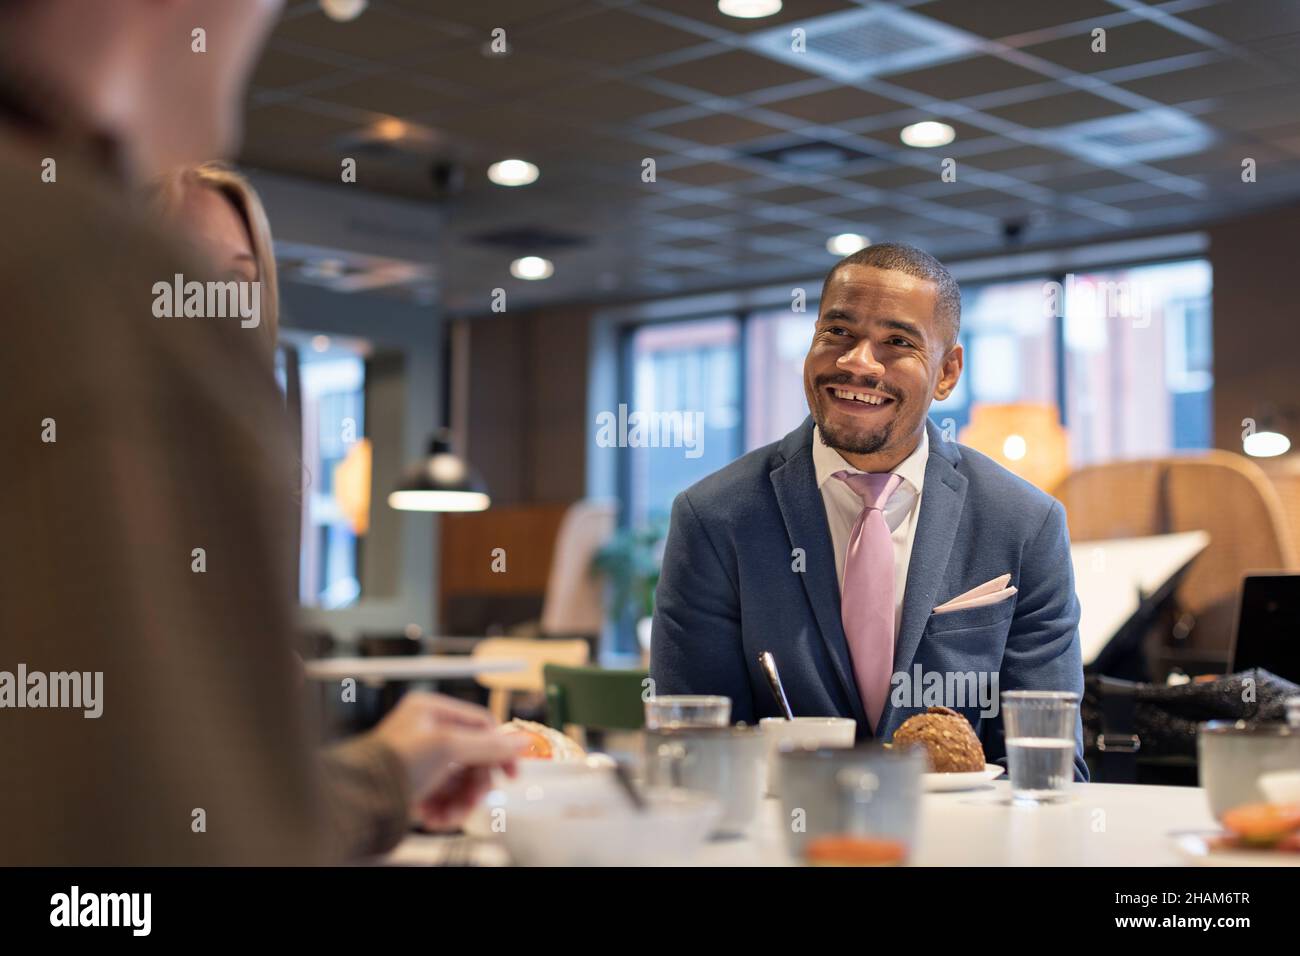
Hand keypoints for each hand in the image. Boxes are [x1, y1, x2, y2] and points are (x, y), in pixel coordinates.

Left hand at [370, 692, 527, 829]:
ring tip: (451, 815)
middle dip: (476, 784)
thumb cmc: (392, 764)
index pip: (480, 724)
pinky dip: (445, 810)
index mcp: (431, 711)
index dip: (499, 748)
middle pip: (473, 757)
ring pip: (461, 781)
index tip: (510, 773)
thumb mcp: (448, 747)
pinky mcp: (416, 786)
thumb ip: (488, 745)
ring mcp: (422, 761)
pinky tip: (436, 817)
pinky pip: (445, 796)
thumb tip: (521, 740)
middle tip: (476, 800)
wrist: (360, 801)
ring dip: (461, 802)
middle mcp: (427, 733)